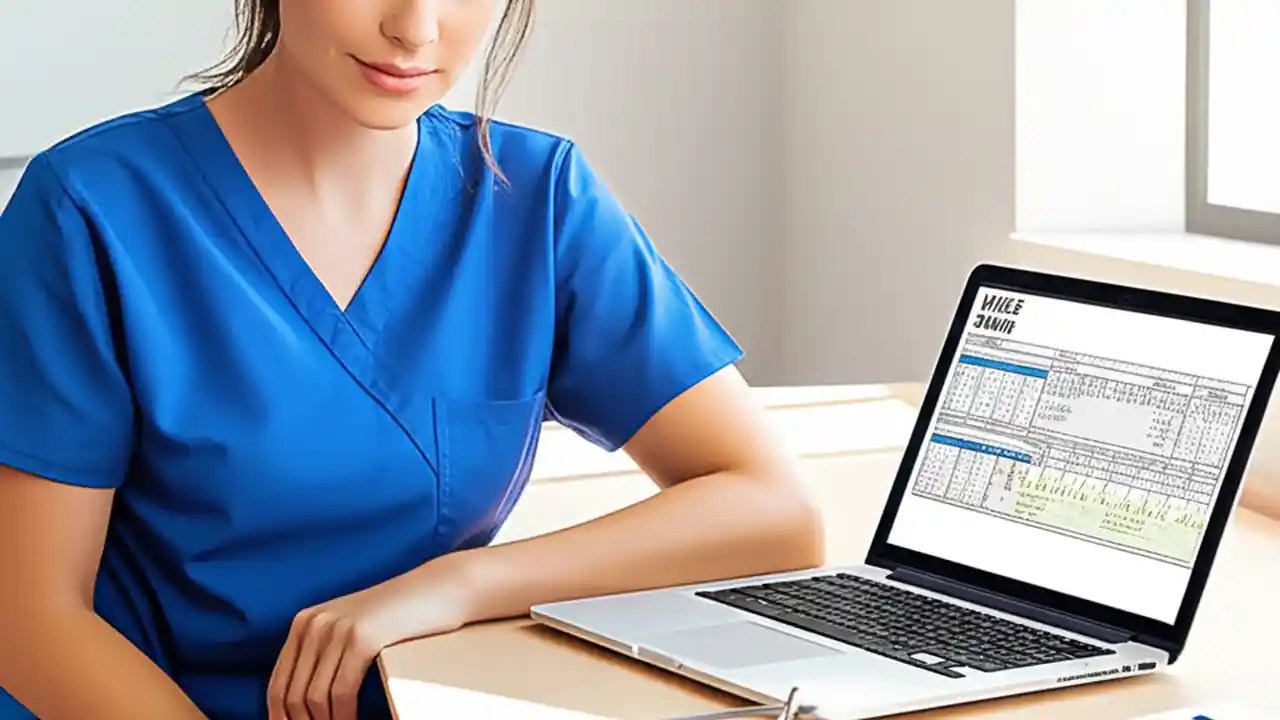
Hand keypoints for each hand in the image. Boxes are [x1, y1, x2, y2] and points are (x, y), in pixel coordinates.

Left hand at [267, 555, 478, 719]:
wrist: (440, 587)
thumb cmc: (401, 615)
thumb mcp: (351, 627)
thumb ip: (326, 653)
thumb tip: (307, 703)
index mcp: (305, 623)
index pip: (277, 684)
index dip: (281, 717)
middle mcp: (314, 624)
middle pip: (291, 695)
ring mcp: (337, 629)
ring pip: (314, 698)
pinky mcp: (362, 637)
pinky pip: (341, 692)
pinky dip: (344, 717)